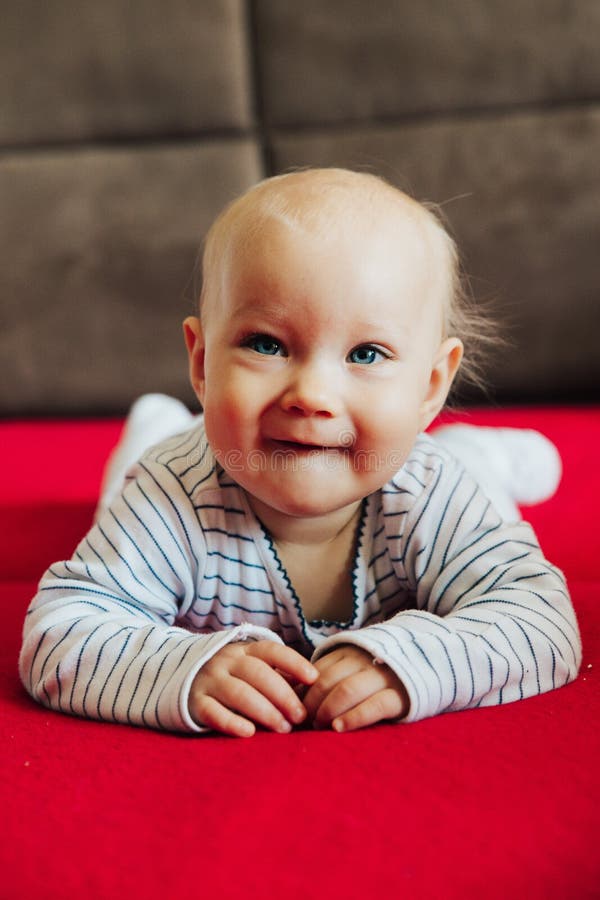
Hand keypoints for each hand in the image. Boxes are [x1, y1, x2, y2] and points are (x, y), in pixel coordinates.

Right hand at [189, 640, 317, 736]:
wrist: (177, 679)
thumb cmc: (227, 678)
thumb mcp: (248, 669)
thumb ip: (275, 676)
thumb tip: (311, 691)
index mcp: (243, 650)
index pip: (271, 651)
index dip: (294, 662)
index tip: (313, 678)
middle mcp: (225, 662)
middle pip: (258, 674)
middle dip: (283, 696)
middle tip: (300, 717)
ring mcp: (208, 680)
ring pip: (239, 694)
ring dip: (265, 711)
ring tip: (283, 729)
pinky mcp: (194, 703)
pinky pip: (214, 712)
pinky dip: (232, 722)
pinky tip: (250, 732)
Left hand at [303, 644, 408, 732]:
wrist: (429, 662)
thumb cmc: (381, 672)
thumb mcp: (356, 665)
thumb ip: (331, 674)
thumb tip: (293, 689)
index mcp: (350, 652)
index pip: (318, 671)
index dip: (303, 691)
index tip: (295, 708)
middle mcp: (364, 660)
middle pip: (327, 680)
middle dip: (311, 703)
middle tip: (305, 721)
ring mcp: (383, 676)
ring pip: (346, 691)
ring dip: (327, 710)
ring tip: (319, 726)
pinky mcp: (400, 695)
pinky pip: (373, 706)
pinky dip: (353, 717)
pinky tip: (339, 728)